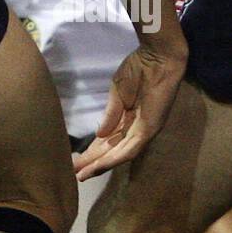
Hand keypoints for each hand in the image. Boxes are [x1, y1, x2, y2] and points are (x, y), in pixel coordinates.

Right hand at [73, 39, 187, 181]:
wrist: (157, 58)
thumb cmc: (138, 69)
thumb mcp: (118, 93)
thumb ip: (110, 115)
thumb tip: (99, 135)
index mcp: (128, 118)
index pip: (109, 139)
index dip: (93, 150)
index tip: (76, 160)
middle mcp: (136, 128)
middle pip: (113, 150)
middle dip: (94, 161)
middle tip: (75, 173)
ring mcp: (144, 130)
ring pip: (121, 155)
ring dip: (101, 165)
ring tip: (83, 175)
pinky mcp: (150, 130)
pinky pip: (130, 149)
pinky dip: (113, 159)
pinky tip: (99, 165)